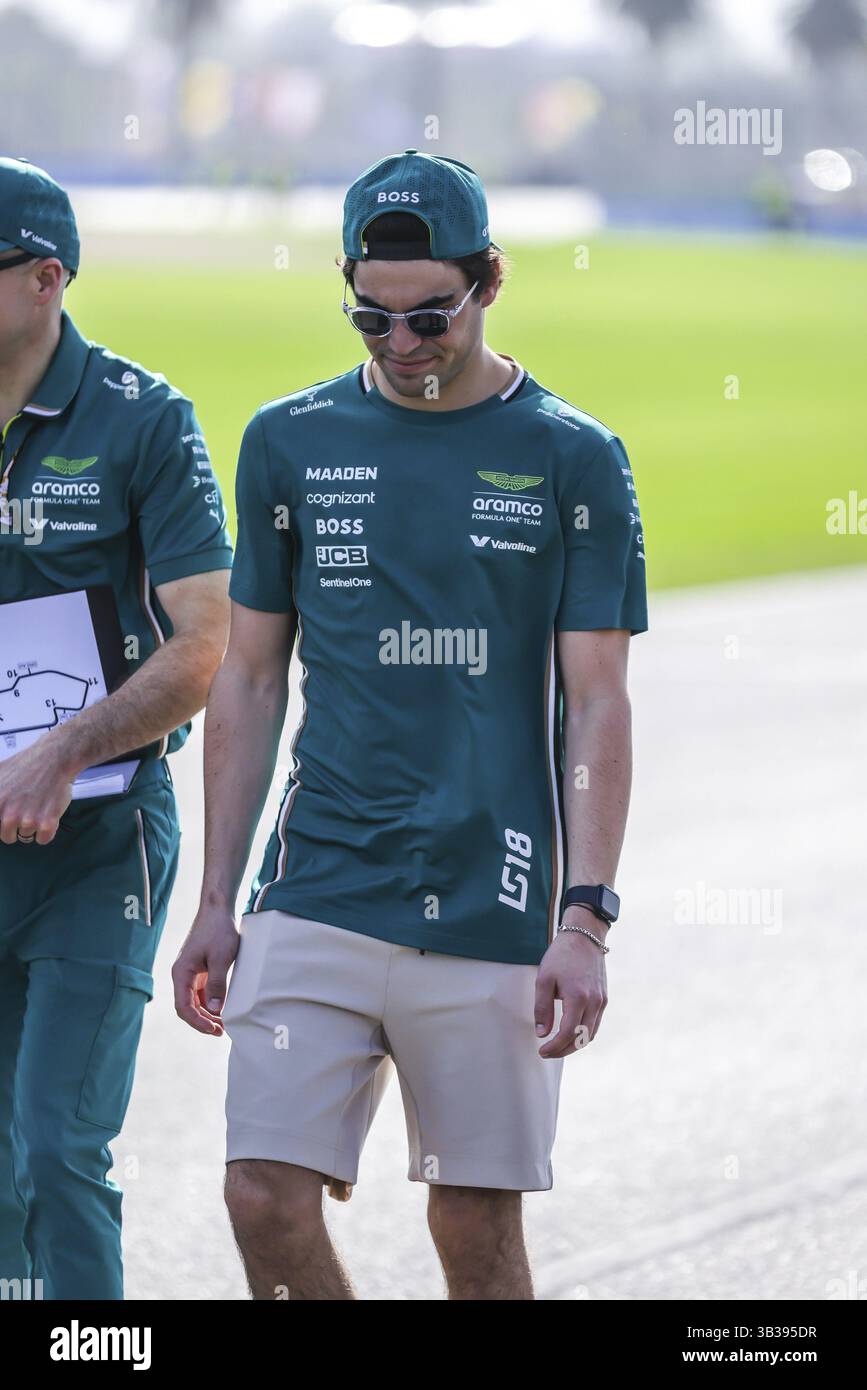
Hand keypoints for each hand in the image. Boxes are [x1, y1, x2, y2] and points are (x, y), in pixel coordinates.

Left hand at [0, 739, 76, 845]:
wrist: (54, 759)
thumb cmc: (27, 764)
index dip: (2, 823)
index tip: (8, 818)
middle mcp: (8, 816)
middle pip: (8, 837)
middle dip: (16, 827)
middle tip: (25, 811)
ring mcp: (28, 821)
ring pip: (27, 837)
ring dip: (33, 826)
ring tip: (38, 807)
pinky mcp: (47, 823)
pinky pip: (43, 840)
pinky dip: (47, 831)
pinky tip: (48, 815)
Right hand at [172, 904, 239, 1035]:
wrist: (217, 909)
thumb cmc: (218, 930)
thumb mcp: (221, 958)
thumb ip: (217, 984)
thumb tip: (215, 1010)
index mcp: (181, 973)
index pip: (184, 1007)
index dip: (198, 1022)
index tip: (215, 1029)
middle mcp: (182, 975)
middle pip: (188, 1007)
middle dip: (203, 1022)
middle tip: (222, 1031)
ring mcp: (191, 973)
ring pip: (195, 1001)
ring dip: (208, 1014)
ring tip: (225, 1024)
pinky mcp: (200, 969)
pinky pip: (201, 992)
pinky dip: (210, 1003)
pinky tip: (223, 1009)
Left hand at [534, 915, 608, 1057]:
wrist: (585, 936)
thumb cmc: (561, 955)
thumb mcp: (544, 978)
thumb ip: (542, 1008)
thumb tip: (542, 1033)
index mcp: (578, 997)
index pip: (568, 1033)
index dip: (554, 1047)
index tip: (541, 1051)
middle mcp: (594, 1002)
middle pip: (581, 1039)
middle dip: (563, 1050)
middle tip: (547, 1052)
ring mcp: (602, 1001)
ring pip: (591, 1034)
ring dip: (574, 1045)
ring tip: (557, 1045)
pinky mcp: (604, 998)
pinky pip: (595, 1024)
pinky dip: (583, 1034)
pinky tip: (571, 1033)